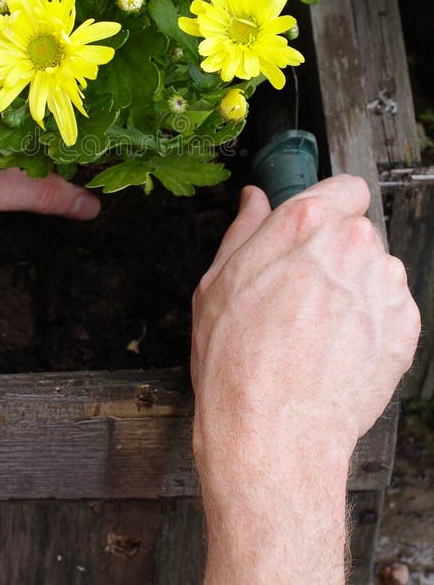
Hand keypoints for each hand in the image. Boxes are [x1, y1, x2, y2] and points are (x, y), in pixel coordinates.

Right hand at [192, 175, 419, 582]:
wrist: (274, 434)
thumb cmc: (237, 362)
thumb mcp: (217, 283)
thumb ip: (245, 230)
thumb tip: (256, 200)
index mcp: (304, 224)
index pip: (347, 186)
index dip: (331, 207)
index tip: (318, 229)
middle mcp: (351, 245)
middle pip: (359, 231)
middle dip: (336, 254)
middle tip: (303, 293)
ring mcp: (383, 286)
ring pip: (377, 270)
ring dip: (357, 288)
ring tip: (319, 329)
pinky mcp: (405, 326)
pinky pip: (392, 307)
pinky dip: (372, 322)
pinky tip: (338, 348)